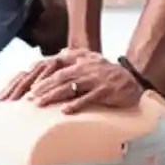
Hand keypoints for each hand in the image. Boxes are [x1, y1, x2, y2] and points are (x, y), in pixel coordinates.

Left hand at [27, 58, 143, 113]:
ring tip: (40, 104)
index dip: (43, 78)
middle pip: (61, 77)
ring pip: (71, 87)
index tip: (30, 88)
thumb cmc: (109, 73)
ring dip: (53, 96)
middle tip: (30, 98)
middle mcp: (87, 68)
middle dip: (44, 87)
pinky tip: (65, 111)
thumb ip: (76, 57)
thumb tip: (60, 52)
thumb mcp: (93, 60)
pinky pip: (89, 98)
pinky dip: (76, 105)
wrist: (134, 80)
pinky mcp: (106, 91)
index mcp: (82, 61)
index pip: (58, 68)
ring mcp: (97, 80)